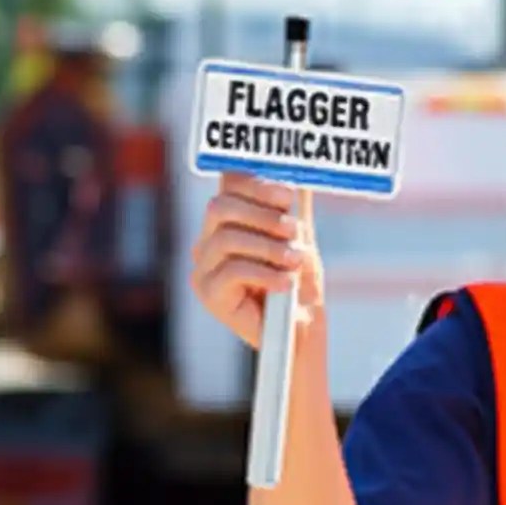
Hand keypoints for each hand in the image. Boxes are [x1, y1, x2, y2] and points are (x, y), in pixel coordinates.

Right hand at [190, 173, 323, 348]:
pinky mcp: (209, 294)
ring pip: (226, 239)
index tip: (288, 194)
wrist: (300, 330)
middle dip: (261, 214)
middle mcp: (208, 241)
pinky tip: (285, 283)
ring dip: (268, 247)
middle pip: (220, 208)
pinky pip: (231, 271)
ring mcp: (204, 268)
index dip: (254, 183)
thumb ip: (294, 208)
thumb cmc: (298, 284)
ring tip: (294, 260)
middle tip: (293, 229)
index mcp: (227, 222)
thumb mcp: (299, 239)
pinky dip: (265, 273)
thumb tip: (301, 174)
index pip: (227, 188)